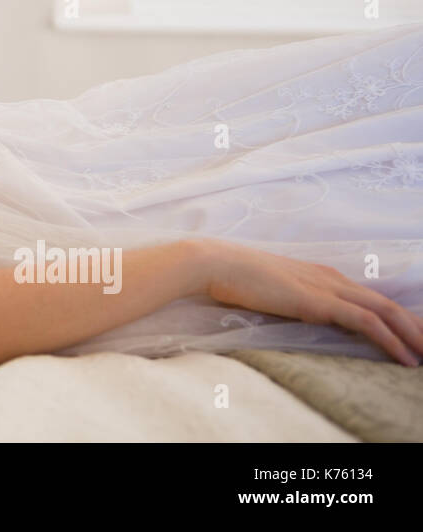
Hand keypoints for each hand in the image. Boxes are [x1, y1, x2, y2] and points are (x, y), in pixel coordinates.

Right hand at [196, 238, 422, 365]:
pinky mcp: (320, 301)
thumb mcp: (272, 288)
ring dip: (412, 335)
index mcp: (321, 274)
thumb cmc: (234, 276)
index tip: (412, 335)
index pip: (370, 297)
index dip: (396, 318)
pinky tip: (404, 357)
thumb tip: (299, 314)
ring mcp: (327, 288)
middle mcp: (332, 278)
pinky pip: (367, 322)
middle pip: (387, 304)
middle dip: (414, 327)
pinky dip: (391, 340)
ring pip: (386, 311)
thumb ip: (292, 298)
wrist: (216, 263)